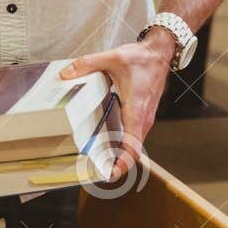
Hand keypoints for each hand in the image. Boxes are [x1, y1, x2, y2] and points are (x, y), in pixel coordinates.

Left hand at [60, 32, 174, 179]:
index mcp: (136, 109)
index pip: (133, 144)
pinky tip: (109, 146)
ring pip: (134, 144)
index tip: (111, 173)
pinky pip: (134, 135)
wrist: (160, 53)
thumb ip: (87, 64)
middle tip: (97, 173)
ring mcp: (145, 117)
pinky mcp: (143, 115)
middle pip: (133, 150)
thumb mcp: (111, 57)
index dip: (123, 162)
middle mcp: (143, 117)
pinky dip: (124, 145)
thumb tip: (66, 74)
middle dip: (118, 164)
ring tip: (100, 164)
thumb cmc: (141, 58)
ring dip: (120, 156)